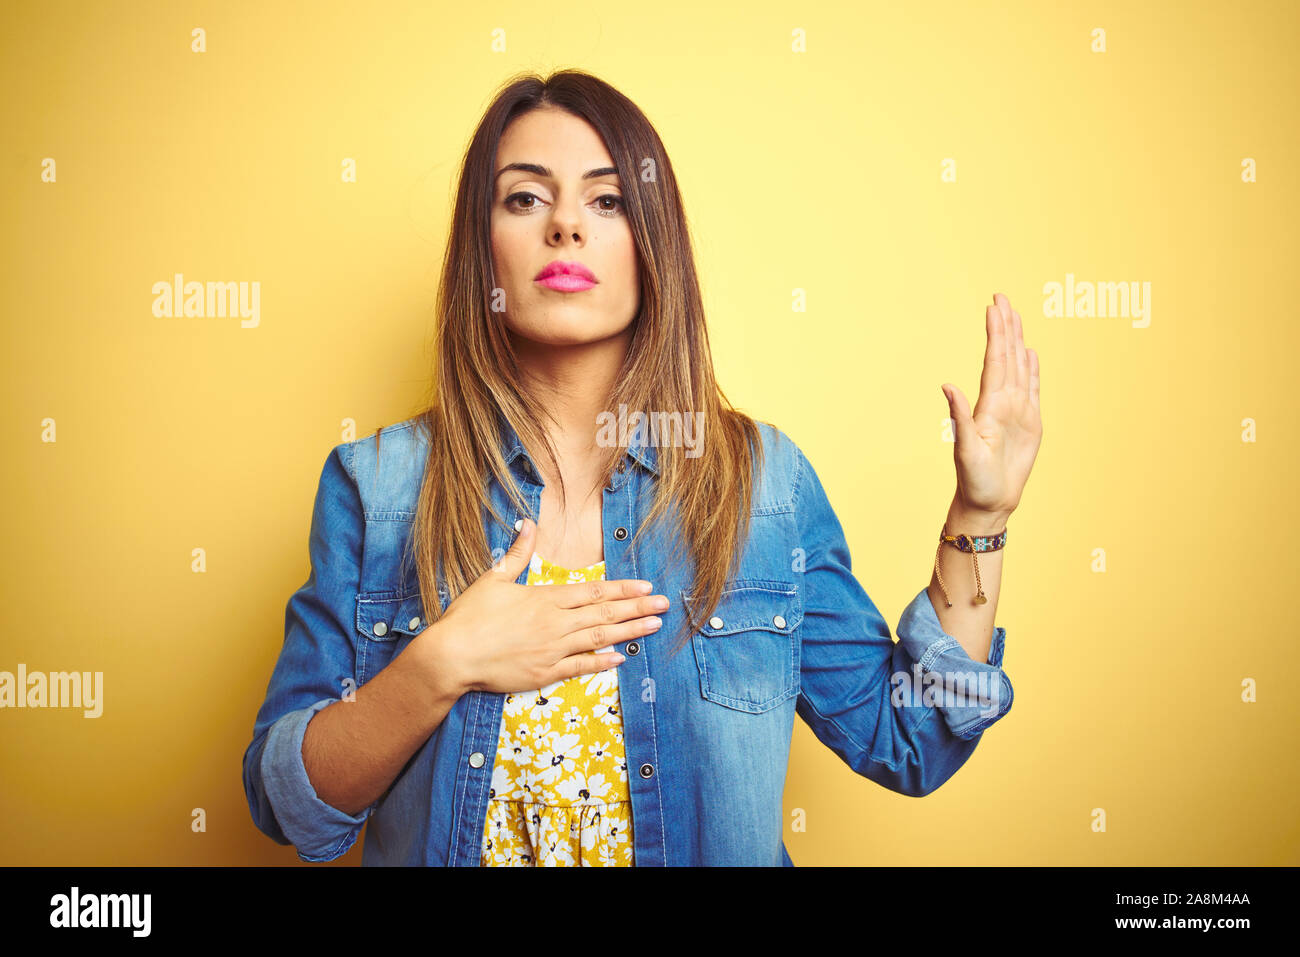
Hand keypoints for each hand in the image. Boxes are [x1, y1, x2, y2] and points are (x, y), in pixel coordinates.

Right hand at [423, 517, 668, 694]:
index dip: (622, 589)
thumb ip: (517, 553)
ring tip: (654, 626)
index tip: (645, 586)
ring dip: (629, 632)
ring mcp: (552, 649)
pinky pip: (581, 667)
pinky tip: (622, 658)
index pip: (593, 591)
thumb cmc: (469, 617)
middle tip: (664, 605)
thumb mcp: (493, 579)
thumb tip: (528, 523)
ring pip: (599, 638)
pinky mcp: (545, 673)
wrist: (451, 656)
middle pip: (604, 613)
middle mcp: (555, 623)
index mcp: (544, 598)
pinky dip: (602, 662)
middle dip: (637, 608)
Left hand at [941, 293, 1042, 522]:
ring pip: (1019, 367)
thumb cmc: (974, 480)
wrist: (988, 502)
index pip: (993, 361)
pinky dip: (1033, 370)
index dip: (995, 334)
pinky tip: (1031, 353)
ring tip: (1016, 316)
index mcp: (987, 405)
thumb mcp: (964, 449)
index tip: (993, 307)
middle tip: (1002, 297)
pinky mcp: (1030, 423)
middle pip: (1006, 356)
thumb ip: (959, 416)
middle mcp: (1002, 402)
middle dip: (1005, 327)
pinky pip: (1032, 389)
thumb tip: (946, 385)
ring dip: (1017, 341)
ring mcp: (1017, 410)